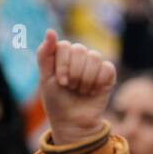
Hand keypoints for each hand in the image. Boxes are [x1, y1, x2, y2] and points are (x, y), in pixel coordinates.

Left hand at [36, 29, 116, 147]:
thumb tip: (50, 31)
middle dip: (74, 73)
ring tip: (81, 91)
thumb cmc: (57, 101)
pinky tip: (93, 92)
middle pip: (80, 50)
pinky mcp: (107, 75)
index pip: (64, 46)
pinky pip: (107, 68)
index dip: (63, 65)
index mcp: (62, 54)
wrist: (72, 122)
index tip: (61, 83)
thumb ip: (44, 55)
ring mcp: (94, 64)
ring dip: (86, 79)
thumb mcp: (45, 79)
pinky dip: (98, 82)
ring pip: (94, 58)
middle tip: (71, 88)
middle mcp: (79, 56)